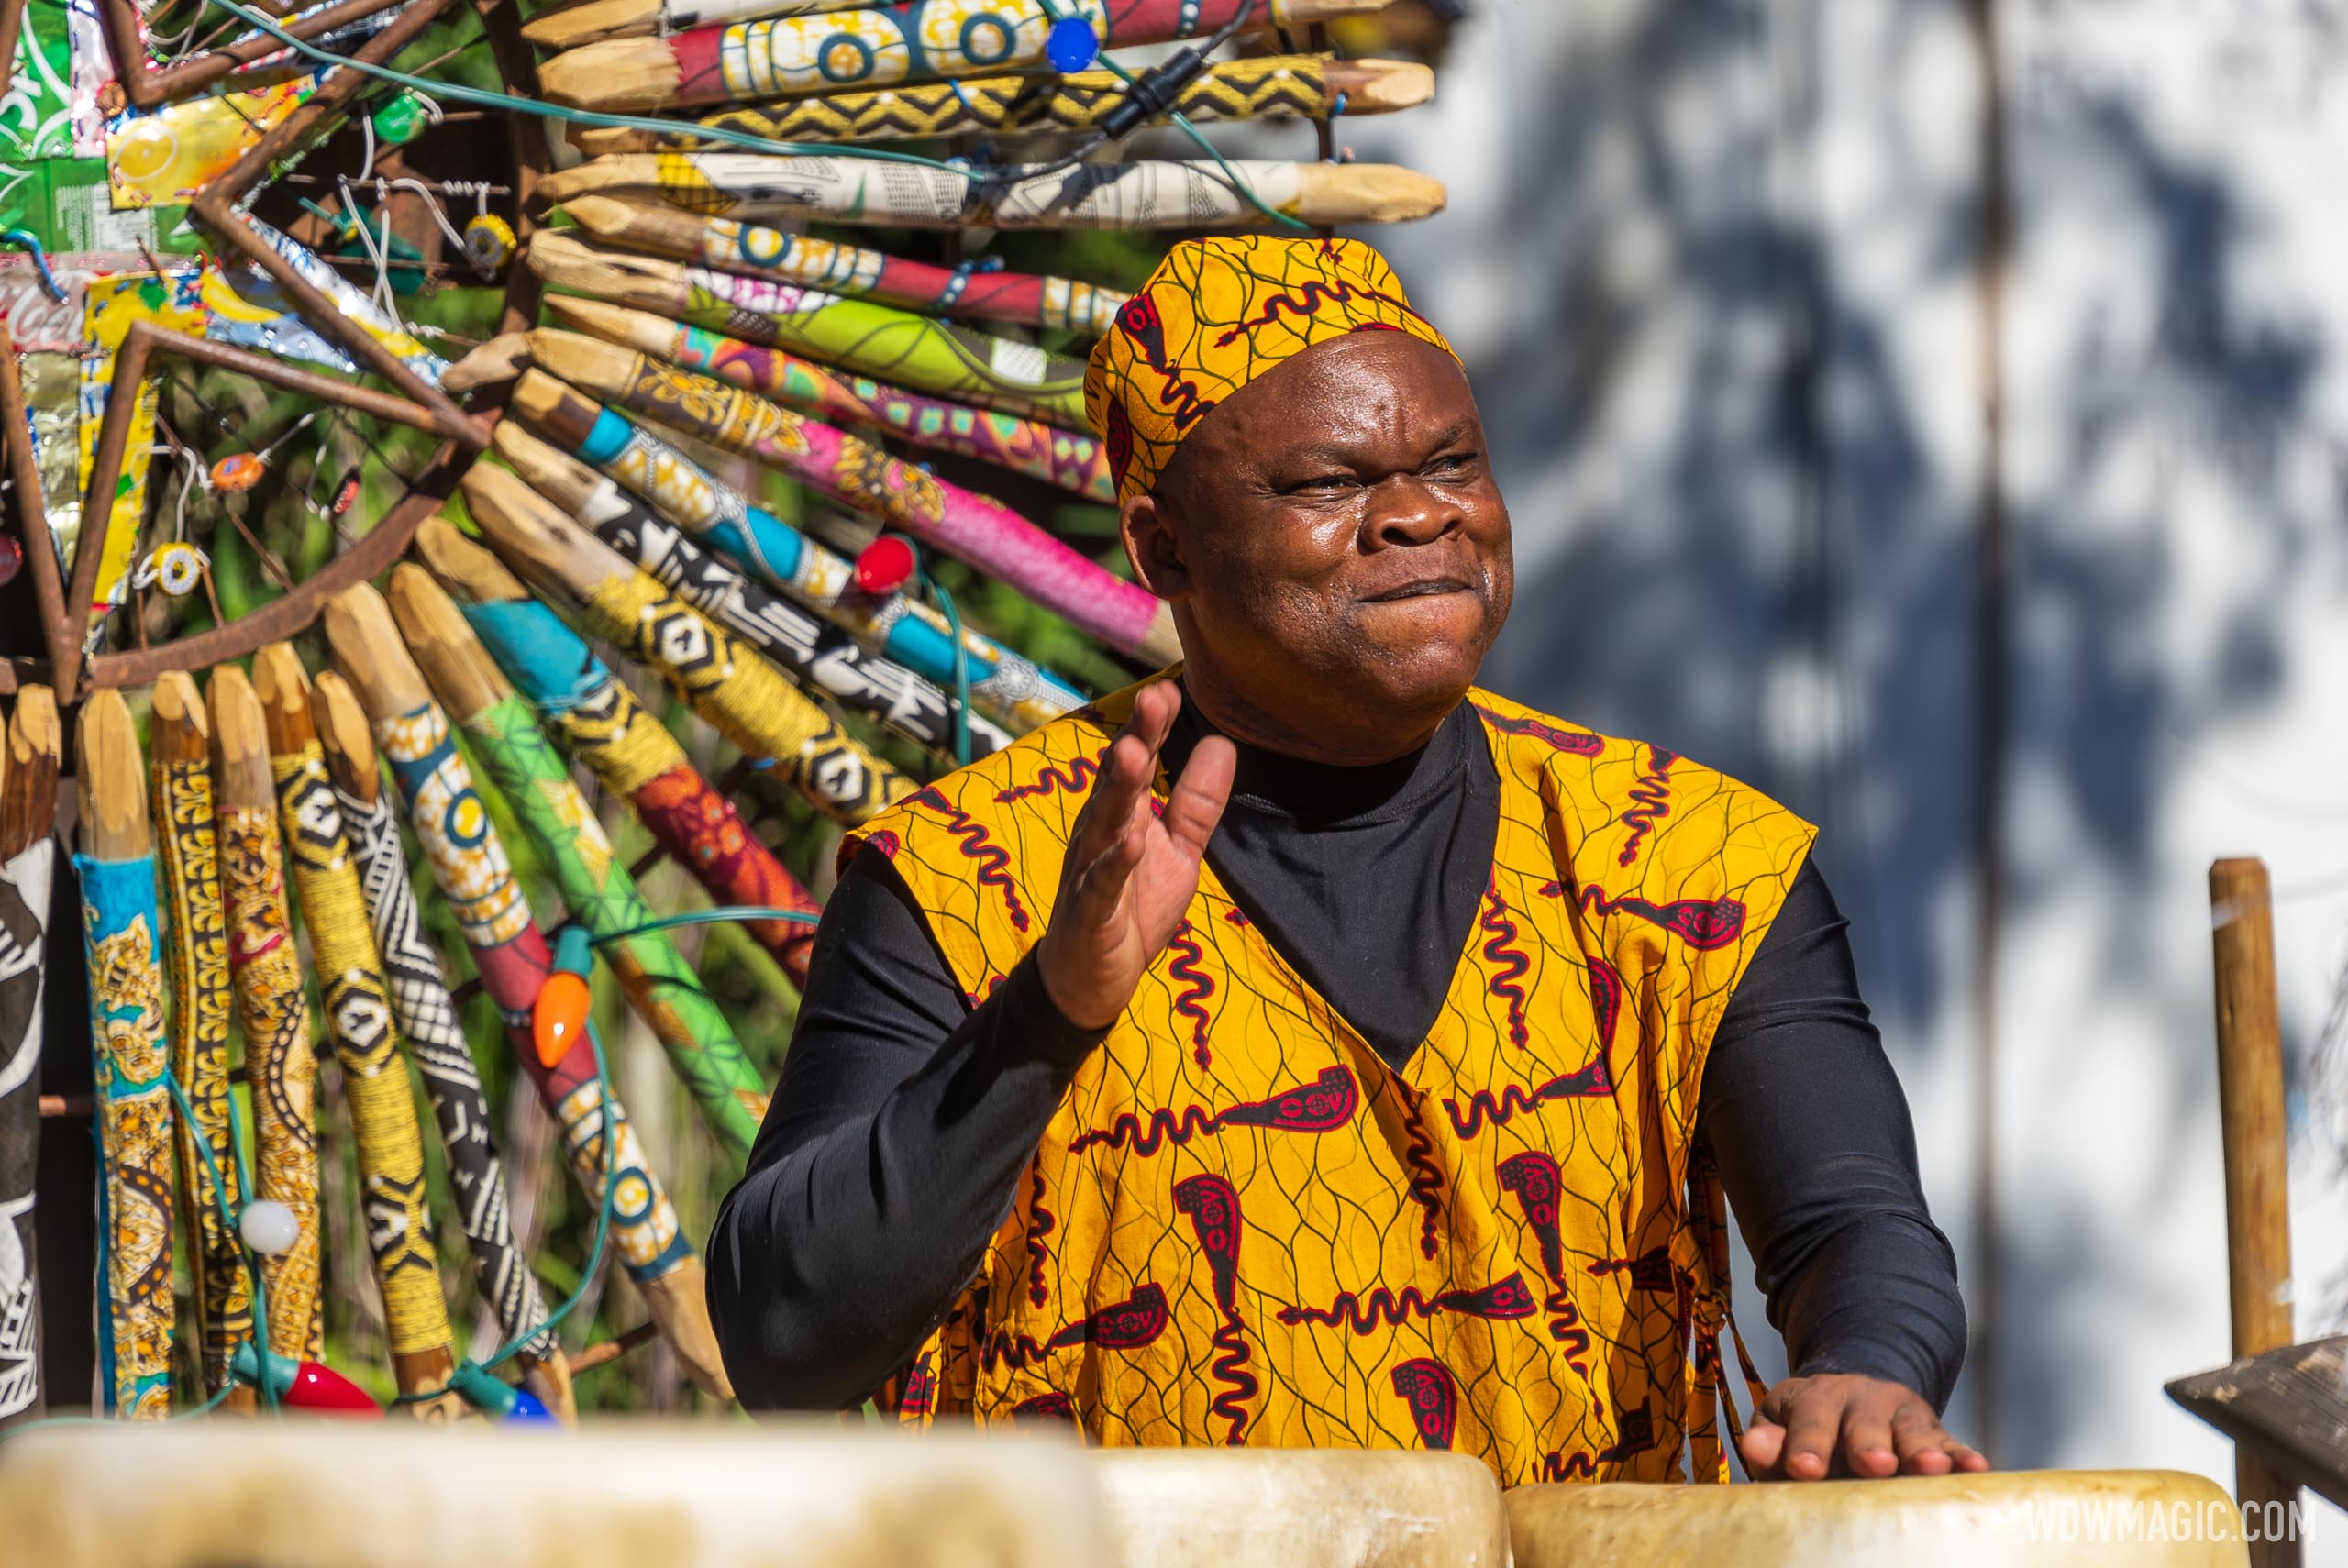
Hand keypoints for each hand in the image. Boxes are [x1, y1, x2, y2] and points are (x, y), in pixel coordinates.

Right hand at [1036, 683, 1234, 1030]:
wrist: (1088, 980)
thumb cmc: (1131, 908)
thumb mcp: (1178, 852)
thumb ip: (1197, 802)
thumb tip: (1221, 741)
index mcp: (1121, 813)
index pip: (1137, 759)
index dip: (1154, 726)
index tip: (1173, 688)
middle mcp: (1100, 832)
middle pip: (1116, 778)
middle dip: (1134, 738)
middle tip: (1153, 697)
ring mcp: (1090, 870)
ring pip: (1104, 822)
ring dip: (1119, 788)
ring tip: (1136, 753)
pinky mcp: (1091, 912)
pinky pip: (1102, 884)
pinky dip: (1116, 863)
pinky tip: (1133, 842)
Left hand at [1738, 1373, 1987, 1480]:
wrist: (1854, 1393)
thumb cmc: (1809, 1427)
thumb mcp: (1782, 1426)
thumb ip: (1770, 1442)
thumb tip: (1752, 1447)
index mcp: (1815, 1397)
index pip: (1809, 1418)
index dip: (1807, 1443)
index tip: (1804, 1468)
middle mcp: (1861, 1399)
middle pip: (1864, 1422)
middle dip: (1867, 1443)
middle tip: (1872, 1464)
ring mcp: (1901, 1414)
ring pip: (1912, 1431)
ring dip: (1920, 1449)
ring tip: (1929, 1467)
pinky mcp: (1935, 1432)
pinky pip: (1951, 1443)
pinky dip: (1962, 1456)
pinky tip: (1976, 1468)